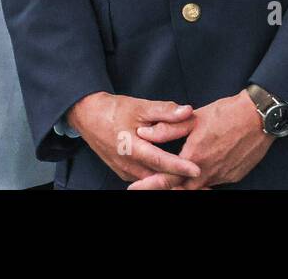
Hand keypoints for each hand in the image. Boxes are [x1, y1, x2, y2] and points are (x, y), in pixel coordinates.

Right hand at [67, 92, 201, 184]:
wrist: (89, 116)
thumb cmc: (113, 111)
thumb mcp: (140, 106)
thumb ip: (165, 110)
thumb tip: (187, 111)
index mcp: (131, 148)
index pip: (160, 161)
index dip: (179, 167)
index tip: (197, 170)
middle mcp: (127, 165)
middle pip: (157, 177)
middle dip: (177, 179)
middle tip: (199, 178)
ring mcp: (124, 171)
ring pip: (150, 180)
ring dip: (168, 179)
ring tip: (188, 177)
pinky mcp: (123, 172)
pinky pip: (144, 178)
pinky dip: (157, 177)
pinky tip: (170, 174)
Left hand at [129, 90, 272, 189]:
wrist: (260, 116)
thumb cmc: (227, 114)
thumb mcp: (194, 118)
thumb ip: (168, 129)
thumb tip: (145, 133)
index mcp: (194, 157)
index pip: (166, 179)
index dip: (148, 185)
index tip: (134, 188)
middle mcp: (208, 172)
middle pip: (181, 189)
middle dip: (166, 188)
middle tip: (152, 184)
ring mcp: (222, 176)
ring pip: (199, 187)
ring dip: (186, 183)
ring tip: (178, 177)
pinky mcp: (234, 176)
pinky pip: (215, 182)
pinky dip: (204, 179)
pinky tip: (201, 170)